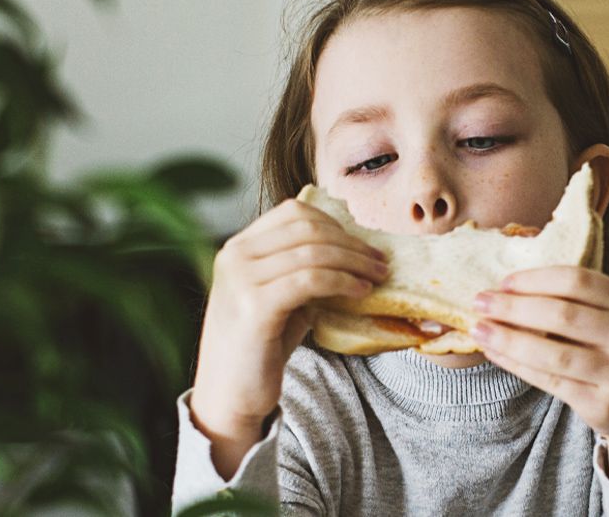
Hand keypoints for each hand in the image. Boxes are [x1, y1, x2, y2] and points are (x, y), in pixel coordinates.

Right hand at [190, 198, 387, 449]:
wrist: (228, 396)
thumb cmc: (259, 347)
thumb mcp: (279, 297)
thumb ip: (303, 270)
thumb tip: (354, 251)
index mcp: (238, 248)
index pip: (293, 213)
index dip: (335, 224)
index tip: (362, 244)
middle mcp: (235, 256)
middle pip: (307, 228)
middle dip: (352, 243)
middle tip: (381, 261)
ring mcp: (241, 280)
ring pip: (313, 252)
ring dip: (354, 262)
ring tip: (378, 277)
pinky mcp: (255, 307)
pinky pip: (310, 280)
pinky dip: (343, 281)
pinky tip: (361, 292)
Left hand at [470, 266, 608, 488]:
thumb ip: (578, 301)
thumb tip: (508, 287)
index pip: (577, 281)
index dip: (535, 279)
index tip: (503, 282)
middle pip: (560, 315)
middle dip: (512, 307)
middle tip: (479, 301)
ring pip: (551, 353)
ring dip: (507, 339)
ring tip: (478, 329)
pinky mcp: (603, 404)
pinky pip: (549, 381)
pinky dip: (516, 365)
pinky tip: (495, 354)